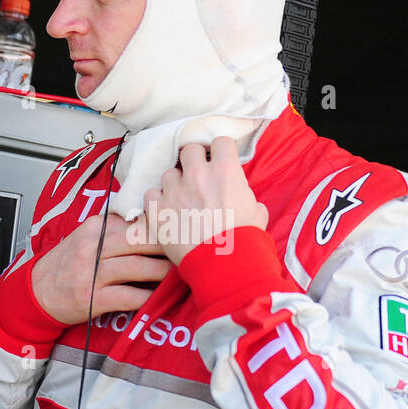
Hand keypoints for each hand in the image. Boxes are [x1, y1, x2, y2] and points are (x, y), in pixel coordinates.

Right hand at [31, 212, 172, 323]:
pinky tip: (159, 297)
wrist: (36, 292)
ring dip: (162, 271)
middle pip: (139, 241)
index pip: (135, 222)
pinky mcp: (91, 298)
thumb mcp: (88, 238)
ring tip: (180, 273)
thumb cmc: (68, 264)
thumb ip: (116, 230)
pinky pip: (126, 296)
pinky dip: (146, 297)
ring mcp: (91, 273)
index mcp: (96, 228)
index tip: (183, 230)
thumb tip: (152, 223)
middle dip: (167, 246)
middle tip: (189, 250)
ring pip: (136, 267)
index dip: (162, 227)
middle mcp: (92, 247)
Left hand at [142, 136, 267, 265]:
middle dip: (194, 160)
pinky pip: (150, 194)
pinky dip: (156, 200)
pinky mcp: (157, 210)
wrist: (224, 266)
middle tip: (198, 176)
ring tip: (180, 198)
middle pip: (189, 150)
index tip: (220, 160)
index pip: (220, 142)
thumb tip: (243, 197)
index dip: (220, 151)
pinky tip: (164, 210)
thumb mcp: (257, 213)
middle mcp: (197, 174)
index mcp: (225, 171)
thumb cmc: (245, 241)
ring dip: (174, 182)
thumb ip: (247, 197)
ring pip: (168, 173)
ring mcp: (174, 191)